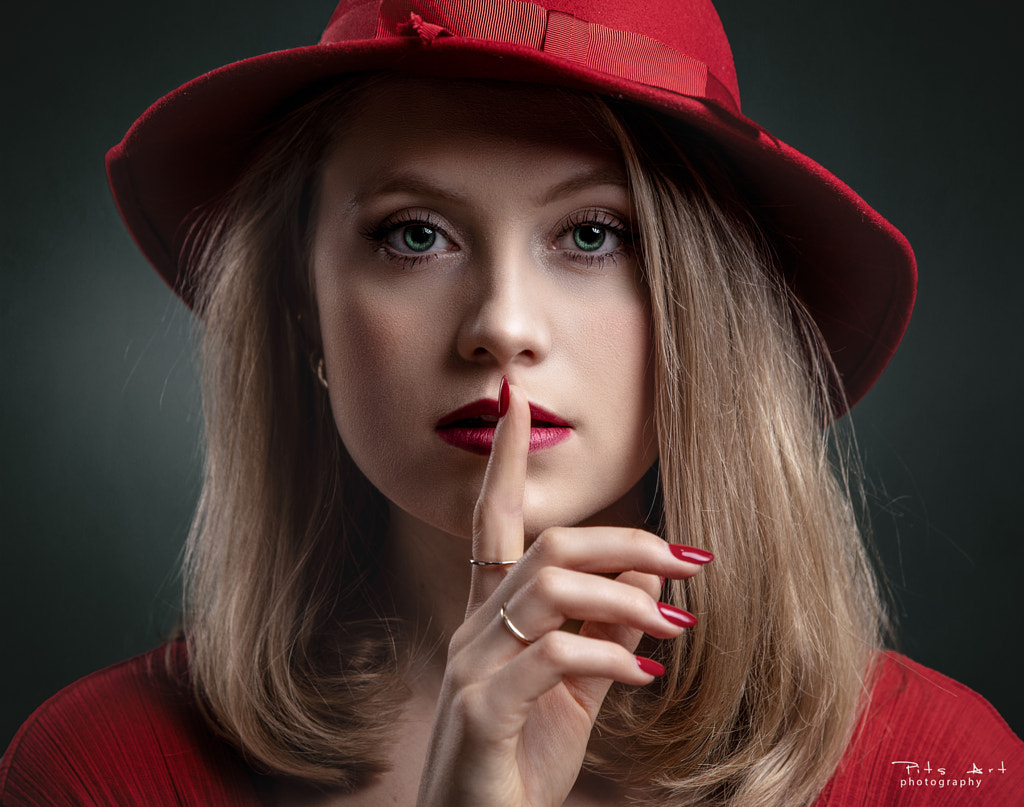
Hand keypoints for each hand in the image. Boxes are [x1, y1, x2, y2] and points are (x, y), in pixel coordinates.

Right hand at [417, 381, 710, 806]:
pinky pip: (552, 656)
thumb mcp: (576, 689)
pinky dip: (609, 655)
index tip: (519, 403)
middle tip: (690, 557)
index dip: (507, 462)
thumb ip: (607, 631)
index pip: (495, 521)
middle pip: (548, 546)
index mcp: (493, 616)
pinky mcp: (482, 710)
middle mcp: (475, 628)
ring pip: (549, 588)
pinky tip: (646, 675)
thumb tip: (647, 575)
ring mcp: (472, 667)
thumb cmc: (522, 758)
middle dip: (624, 539)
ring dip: (625, 597)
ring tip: (680, 625)